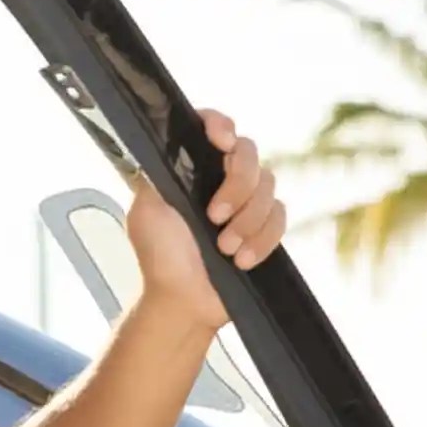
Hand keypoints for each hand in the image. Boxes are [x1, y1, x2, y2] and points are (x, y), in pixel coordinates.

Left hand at [124, 109, 284, 329]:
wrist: (182, 301)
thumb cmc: (159, 257)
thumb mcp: (146, 210)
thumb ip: (157, 174)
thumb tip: (170, 142)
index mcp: (192, 169)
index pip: (212, 127)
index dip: (220, 124)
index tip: (221, 142)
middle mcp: (221, 179)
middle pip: (249, 152)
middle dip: (237, 185)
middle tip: (214, 216)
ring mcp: (246, 202)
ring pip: (269, 185)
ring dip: (247, 220)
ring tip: (224, 248)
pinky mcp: (265, 228)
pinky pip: (280, 217)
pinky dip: (262, 239)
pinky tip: (241, 260)